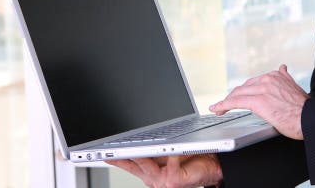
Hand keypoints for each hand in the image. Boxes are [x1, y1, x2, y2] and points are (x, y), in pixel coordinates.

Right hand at [106, 153, 221, 187]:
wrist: (214, 168)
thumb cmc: (192, 158)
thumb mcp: (167, 151)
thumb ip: (153, 146)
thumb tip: (140, 132)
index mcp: (148, 171)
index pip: (126, 162)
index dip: (113, 156)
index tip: (100, 149)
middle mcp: (152, 178)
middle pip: (132, 163)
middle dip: (120, 155)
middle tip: (109, 147)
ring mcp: (163, 181)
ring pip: (146, 166)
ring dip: (141, 154)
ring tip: (133, 145)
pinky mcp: (175, 181)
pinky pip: (170, 168)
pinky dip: (170, 156)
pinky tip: (170, 150)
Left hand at [209, 64, 308, 139]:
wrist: (311, 119)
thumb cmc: (304, 109)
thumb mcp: (295, 87)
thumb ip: (285, 78)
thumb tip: (282, 67)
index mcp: (276, 75)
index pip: (253, 82)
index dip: (243, 90)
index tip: (238, 95)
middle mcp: (268, 78)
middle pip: (243, 86)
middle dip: (233, 96)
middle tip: (225, 104)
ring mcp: (262, 89)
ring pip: (237, 93)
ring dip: (226, 101)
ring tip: (219, 108)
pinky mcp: (258, 101)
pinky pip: (235, 101)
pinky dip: (223, 105)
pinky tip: (217, 109)